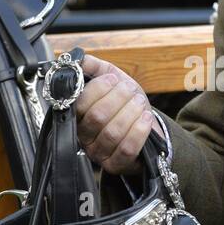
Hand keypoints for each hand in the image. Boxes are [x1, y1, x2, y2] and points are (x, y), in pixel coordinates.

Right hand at [76, 54, 162, 174]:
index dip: (98, 88)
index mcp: (77, 115)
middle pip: (97, 117)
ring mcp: (99, 153)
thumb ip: (95, 67)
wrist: (146, 124)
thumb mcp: (111, 79)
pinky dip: (139, 130)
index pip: (80, 103)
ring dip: (130, 113)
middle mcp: (83, 136)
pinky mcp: (116, 165)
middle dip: (118, 99)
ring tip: (140, 102)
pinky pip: (127, 149)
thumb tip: (80, 59)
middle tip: (130, 90)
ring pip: (112, 132)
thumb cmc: (125, 103)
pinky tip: (146, 118)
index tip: (113, 79)